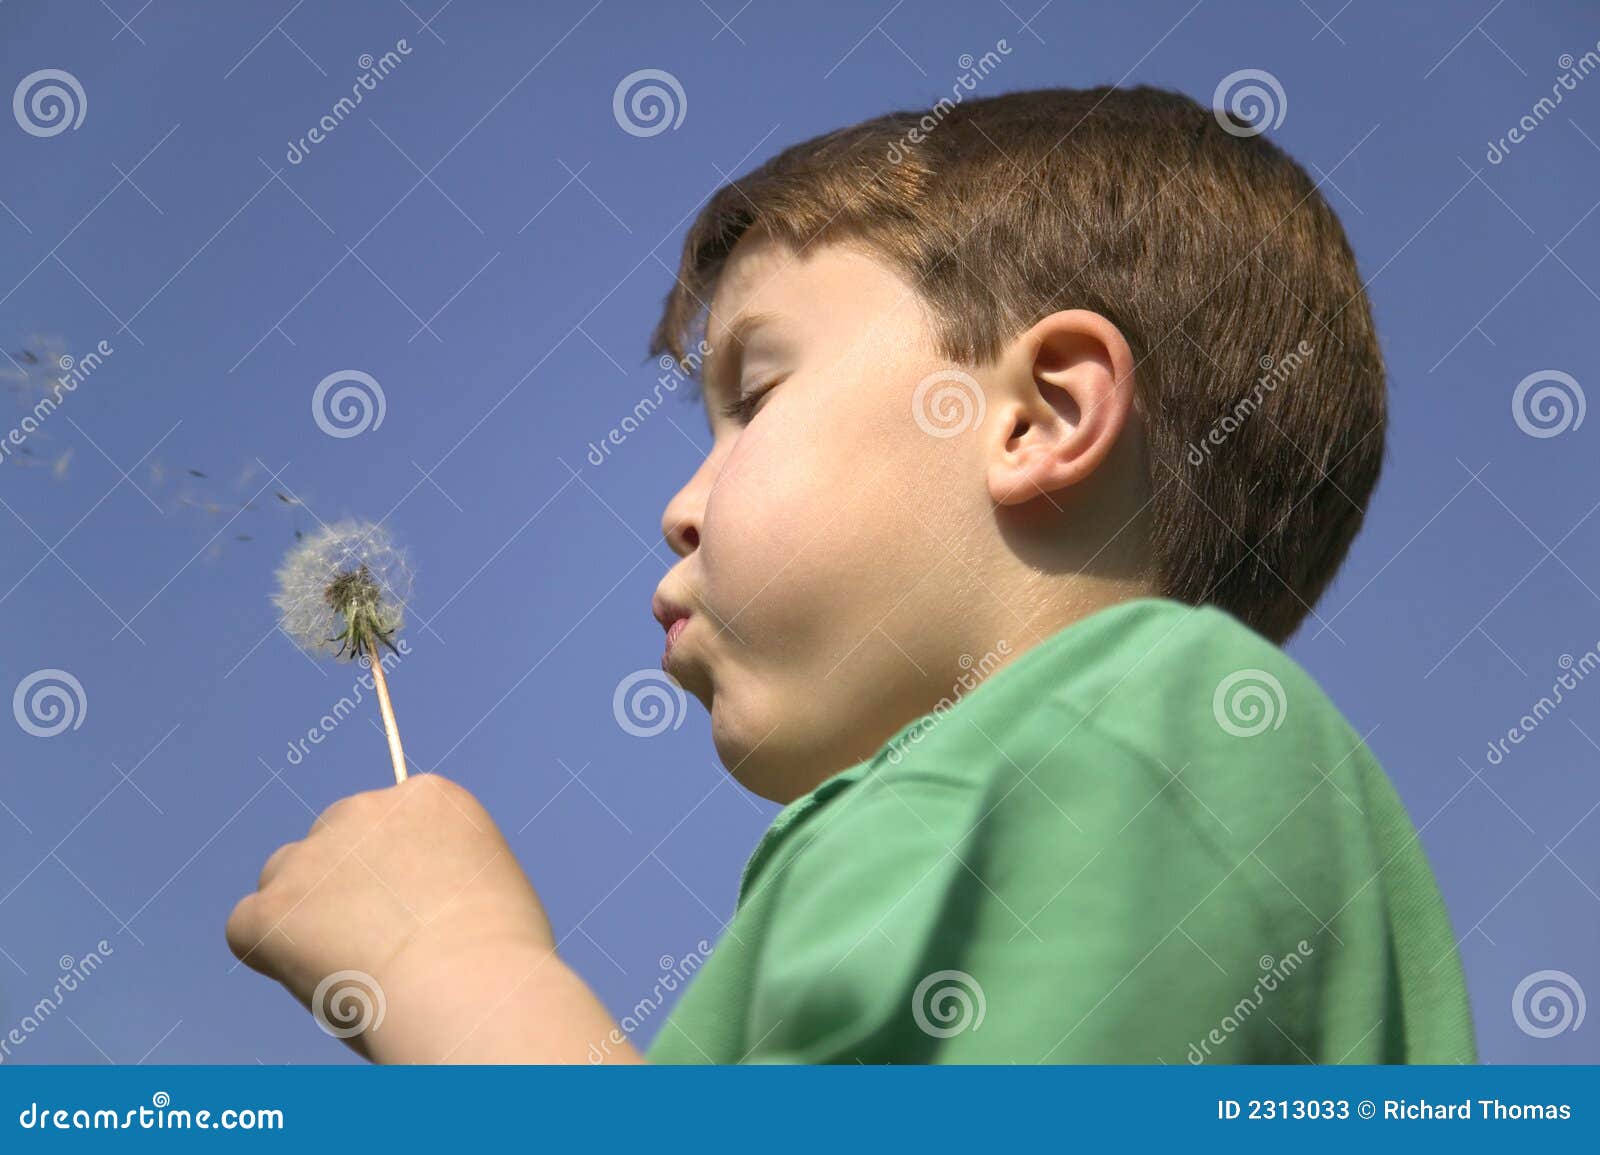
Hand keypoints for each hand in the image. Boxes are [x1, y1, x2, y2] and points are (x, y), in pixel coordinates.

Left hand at [227, 773, 620, 1061]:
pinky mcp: (273, 905)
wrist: (471, 989)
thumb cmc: (499, 962)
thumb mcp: (485, 886)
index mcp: (429, 797)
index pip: (387, 826)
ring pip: (286, 880)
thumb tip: (407, 909)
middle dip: (344, 890)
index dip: (396, 877)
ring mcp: (315, 854)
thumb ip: (438, 876)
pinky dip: (271, 956)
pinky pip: (248, 927)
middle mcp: (367, 808)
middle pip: (332, 842)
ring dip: (305, 916)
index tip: (417, 916)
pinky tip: (317, 981)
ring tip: (354, 971)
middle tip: (382, 950)